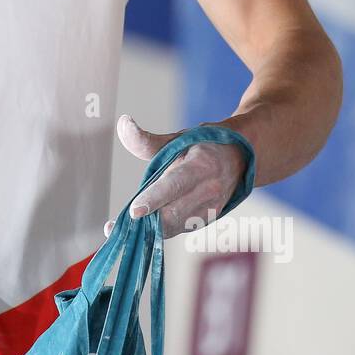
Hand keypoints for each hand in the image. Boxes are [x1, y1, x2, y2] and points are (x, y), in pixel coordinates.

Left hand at [102, 114, 246, 240]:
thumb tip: (123, 123)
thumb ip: (147, 140)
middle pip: (174, 215)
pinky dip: (157, 230)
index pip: (175, 185)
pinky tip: (138, 228)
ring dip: (147, 231)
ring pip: (174, 227)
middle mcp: (209, 192)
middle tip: (114, 228)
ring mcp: (209, 210)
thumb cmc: (203, 146)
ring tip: (118, 232)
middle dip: (144, 224)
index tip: (133, 211)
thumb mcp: (177, 139)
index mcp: (201, 166)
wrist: (241, 159)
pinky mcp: (205, 222)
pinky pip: (177, 230)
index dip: (154, 199)